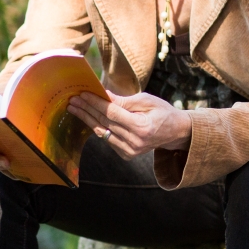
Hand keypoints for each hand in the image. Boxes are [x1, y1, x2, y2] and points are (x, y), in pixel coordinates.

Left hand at [68, 91, 192, 159]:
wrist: (175, 133)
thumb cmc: (162, 112)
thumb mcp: (146, 101)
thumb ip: (123, 100)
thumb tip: (103, 94)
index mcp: (141, 127)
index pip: (112, 113)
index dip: (95, 103)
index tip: (82, 94)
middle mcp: (134, 142)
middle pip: (104, 122)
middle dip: (86, 110)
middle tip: (72, 100)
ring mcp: (130, 151)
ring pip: (102, 132)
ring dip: (87, 119)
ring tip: (74, 108)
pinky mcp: (126, 154)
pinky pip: (107, 139)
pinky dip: (97, 127)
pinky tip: (87, 118)